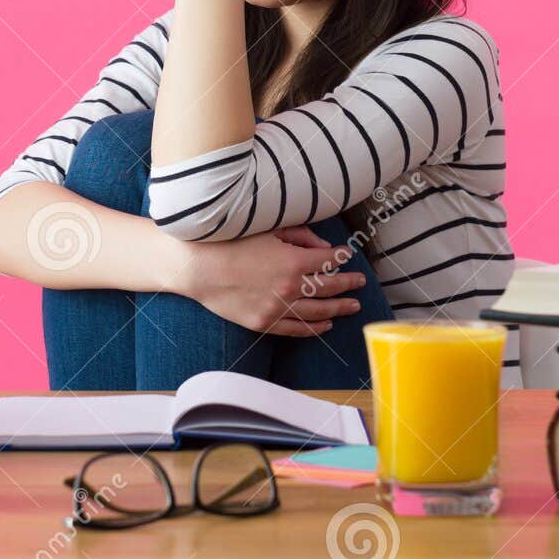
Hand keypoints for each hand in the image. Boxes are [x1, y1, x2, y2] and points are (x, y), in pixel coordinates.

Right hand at [176, 225, 365, 336]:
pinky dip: (315, 327)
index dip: (342, 258)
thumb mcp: (268, 229)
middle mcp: (290, 287)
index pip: (329, 261)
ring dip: (339, 308)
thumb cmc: (231, 242)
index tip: (348, 256)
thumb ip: (300, 236)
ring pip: (318, 312)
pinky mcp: (264, 323)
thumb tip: (324, 247)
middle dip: (348, 285)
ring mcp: (278, 308)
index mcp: (294, 261)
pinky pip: (297, 329)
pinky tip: (327, 324)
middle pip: (330, 288)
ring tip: (353, 306)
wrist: (198, 268)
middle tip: (360, 283)